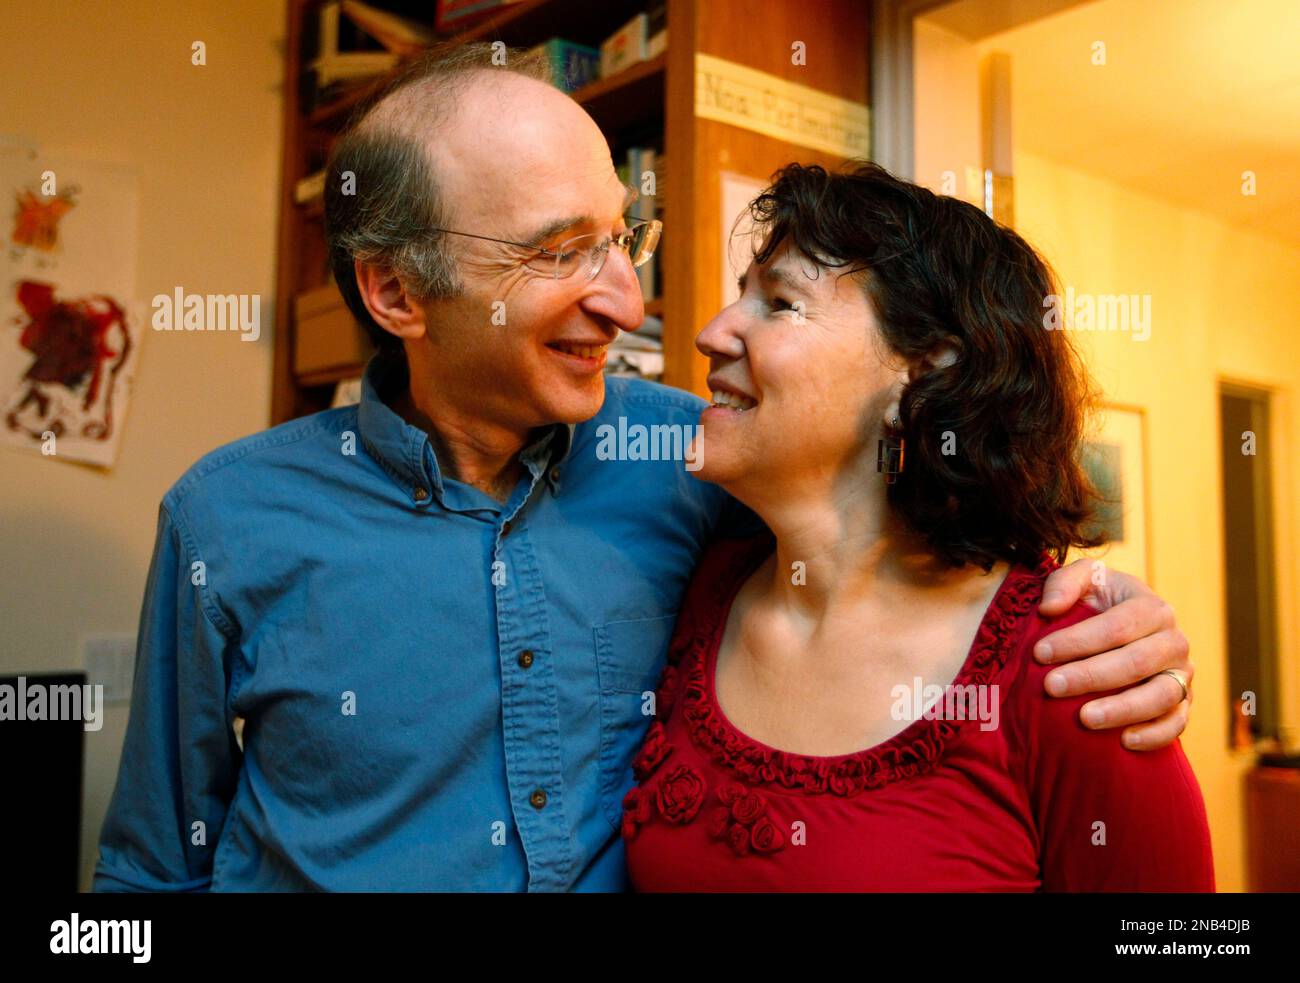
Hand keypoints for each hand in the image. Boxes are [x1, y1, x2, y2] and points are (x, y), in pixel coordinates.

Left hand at [1035, 559, 1191, 750]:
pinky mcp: (1182, 703)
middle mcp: (1174, 641)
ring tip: (1085, 718)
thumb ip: (1064, 583)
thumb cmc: (1098, 603)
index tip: (1040, 653)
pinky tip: (1124, 741)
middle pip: (1137, 662)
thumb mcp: (1082, 581)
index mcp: (1152, 608)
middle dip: (1091, 675)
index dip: (1078, 640)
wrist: (1124, 630)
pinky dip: (1155, 735)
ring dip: (1122, 709)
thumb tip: (1049, 608)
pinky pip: (1176, 723)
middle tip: (1051, 686)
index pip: (1117, 626)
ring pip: (1161, 696)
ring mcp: (1181, 674)